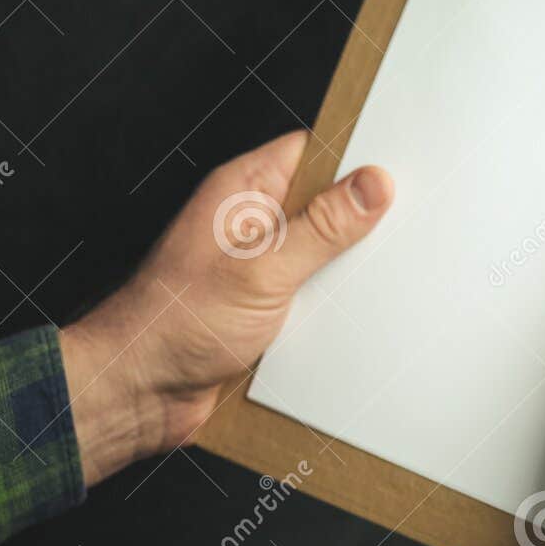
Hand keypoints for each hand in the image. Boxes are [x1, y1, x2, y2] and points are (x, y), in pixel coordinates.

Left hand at [58, 132, 394, 486]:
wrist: (138, 393)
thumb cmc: (175, 324)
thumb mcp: (262, 269)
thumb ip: (322, 227)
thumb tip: (373, 184)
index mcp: (242, 192)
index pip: (312, 152)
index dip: (357, 158)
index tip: (402, 170)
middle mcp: (250, 223)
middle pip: (325, 204)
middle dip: (362, 221)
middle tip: (406, 231)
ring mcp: (258, 266)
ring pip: (323, 253)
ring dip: (348, 270)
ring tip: (379, 279)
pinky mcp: (265, 307)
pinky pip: (314, 294)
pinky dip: (334, 305)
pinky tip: (355, 316)